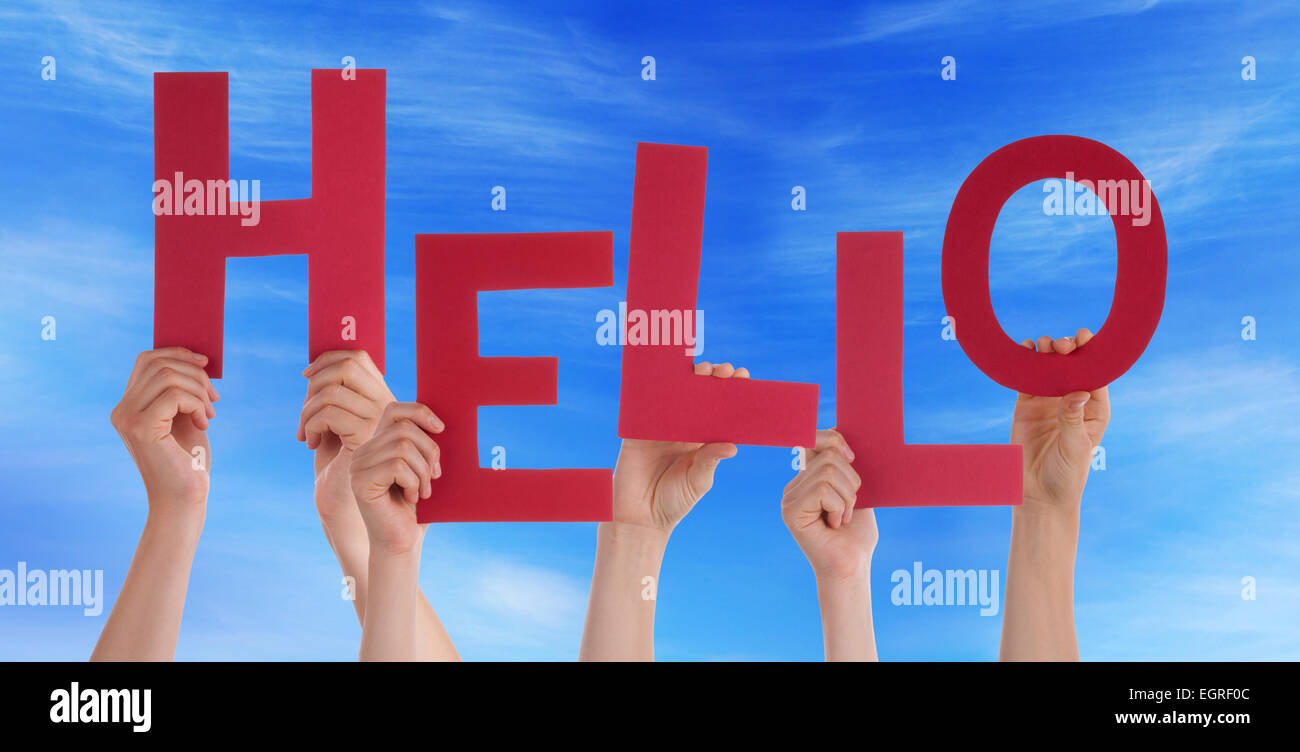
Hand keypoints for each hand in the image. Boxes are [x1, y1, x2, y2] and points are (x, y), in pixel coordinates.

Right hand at [110, 347, 218, 513]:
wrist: (184, 499)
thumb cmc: (188, 460)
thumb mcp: (185, 417)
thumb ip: (182, 390)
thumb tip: (196, 357)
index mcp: (129, 406)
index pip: (147, 360)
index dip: (178, 353)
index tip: (206, 364)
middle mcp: (122, 410)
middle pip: (159, 363)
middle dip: (195, 373)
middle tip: (214, 397)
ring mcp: (128, 419)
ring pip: (168, 376)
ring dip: (199, 389)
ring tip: (210, 411)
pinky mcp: (142, 428)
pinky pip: (175, 395)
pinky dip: (197, 403)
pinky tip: (204, 423)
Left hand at [297, 350, 394, 527]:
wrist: (350, 510)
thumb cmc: (339, 470)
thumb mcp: (336, 428)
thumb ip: (336, 400)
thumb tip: (315, 369)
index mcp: (382, 398)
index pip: (359, 357)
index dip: (329, 357)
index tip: (307, 376)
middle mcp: (386, 406)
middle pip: (347, 366)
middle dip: (314, 383)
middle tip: (304, 413)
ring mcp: (379, 422)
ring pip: (331, 392)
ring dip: (306, 412)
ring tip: (304, 435)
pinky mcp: (367, 439)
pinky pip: (330, 415)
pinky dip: (310, 426)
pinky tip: (310, 445)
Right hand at [349, 402, 444, 556]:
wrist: (403, 542)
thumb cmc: (417, 507)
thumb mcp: (424, 469)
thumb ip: (424, 444)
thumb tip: (440, 421)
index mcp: (377, 443)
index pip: (395, 410)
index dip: (420, 412)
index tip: (442, 429)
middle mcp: (363, 451)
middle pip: (404, 429)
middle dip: (429, 451)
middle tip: (435, 476)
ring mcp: (358, 466)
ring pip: (402, 447)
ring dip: (423, 471)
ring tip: (424, 491)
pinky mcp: (360, 482)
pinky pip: (397, 467)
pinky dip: (413, 482)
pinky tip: (412, 498)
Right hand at [611, 361, 744, 534]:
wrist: (640, 518)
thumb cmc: (674, 502)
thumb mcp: (698, 481)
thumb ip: (710, 461)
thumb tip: (733, 445)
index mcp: (702, 439)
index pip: (719, 408)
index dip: (730, 390)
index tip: (742, 377)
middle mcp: (683, 428)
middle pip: (699, 394)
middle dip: (711, 377)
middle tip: (721, 372)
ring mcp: (659, 426)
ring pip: (674, 394)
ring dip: (687, 377)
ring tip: (701, 370)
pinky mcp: (637, 430)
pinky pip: (644, 405)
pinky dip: (652, 389)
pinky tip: (664, 376)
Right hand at [782, 429, 875, 581]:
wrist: (852, 568)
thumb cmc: (856, 535)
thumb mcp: (856, 493)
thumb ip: (845, 468)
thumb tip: (840, 438)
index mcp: (807, 480)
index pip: (814, 440)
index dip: (835, 440)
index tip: (853, 458)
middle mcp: (793, 487)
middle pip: (828, 455)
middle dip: (851, 481)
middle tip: (849, 508)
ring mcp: (789, 499)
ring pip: (828, 472)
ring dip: (847, 497)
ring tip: (842, 518)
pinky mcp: (790, 512)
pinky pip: (822, 490)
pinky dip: (839, 506)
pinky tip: (834, 524)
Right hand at [1010, 329, 1110, 510]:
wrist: (1038, 495)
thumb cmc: (1067, 476)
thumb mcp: (1074, 448)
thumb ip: (1072, 419)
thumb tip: (1079, 392)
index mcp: (1094, 410)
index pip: (1096, 375)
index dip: (1091, 354)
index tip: (1085, 337)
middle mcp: (1073, 401)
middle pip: (1072, 367)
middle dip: (1067, 351)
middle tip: (1060, 346)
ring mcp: (1048, 402)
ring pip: (1049, 369)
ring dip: (1047, 353)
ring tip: (1043, 345)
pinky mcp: (1026, 406)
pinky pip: (1026, 379)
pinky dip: (1025, 363)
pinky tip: (1025, 349)